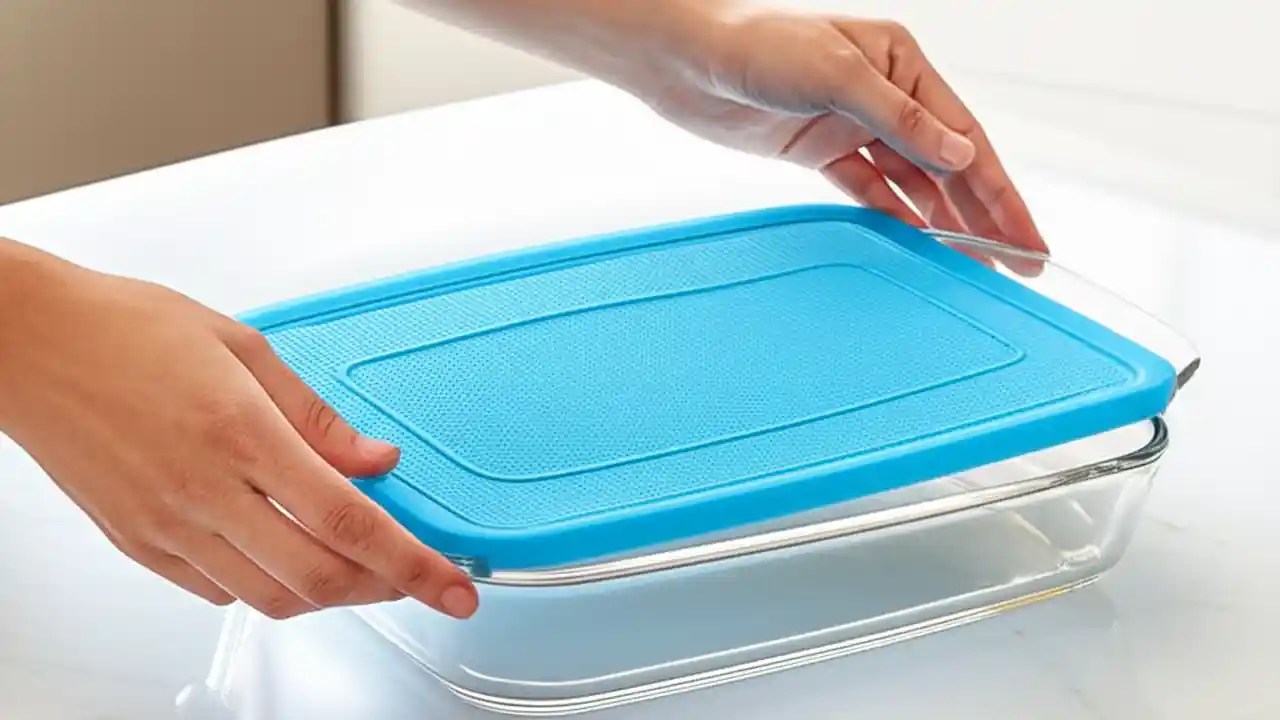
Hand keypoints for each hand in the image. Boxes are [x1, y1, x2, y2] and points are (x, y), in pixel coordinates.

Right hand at [0, 240, 478, 619]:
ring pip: (270, 597)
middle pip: (317, 577)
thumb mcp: (243, 347)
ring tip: (356, 563)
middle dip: (382, 587)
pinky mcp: (138, 544)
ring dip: (328, 591)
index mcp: (241, 434)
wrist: (30, 344)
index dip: (412, 564)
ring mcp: (167, 526)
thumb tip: (376, 459)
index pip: (349, 520)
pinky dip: (267, 584)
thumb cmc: (128, 329)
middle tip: (414, 575)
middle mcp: (204, 491)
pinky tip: (281, 550)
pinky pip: (218, 591)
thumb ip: (318, 416)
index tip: (454, 587)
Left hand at [638, 10, 1046, 251]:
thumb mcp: (833, 75)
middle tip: (1019, 263)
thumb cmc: (755, 44)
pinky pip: (869, 190)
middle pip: (948, 165)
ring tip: (976, 263)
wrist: (683, 60)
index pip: (966, 137)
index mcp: (901, 62)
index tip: (1028, 237)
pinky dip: (894, 217)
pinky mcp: (819, 149)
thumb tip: (961, 155)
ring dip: (945, 222)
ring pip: (913, 182)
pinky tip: (919, 245)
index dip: (1002, 192)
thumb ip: (899, 118)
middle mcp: (884, 92)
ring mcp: (852, 123)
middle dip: (986, 215)